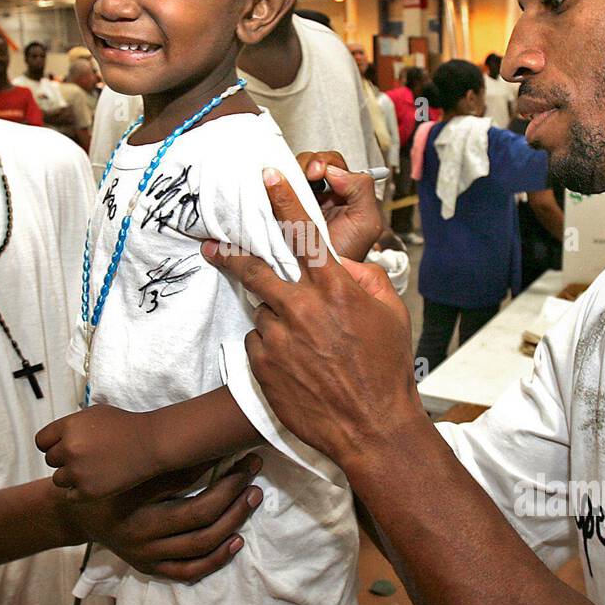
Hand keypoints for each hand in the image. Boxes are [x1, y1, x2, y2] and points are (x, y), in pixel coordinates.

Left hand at [37, 404, 161, 499]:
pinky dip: (80, 491)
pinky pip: (70, 495)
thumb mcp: (95, 413)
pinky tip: (95, 481)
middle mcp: (69, 448)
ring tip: (93, 469)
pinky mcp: (87, 491)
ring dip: (71, 476)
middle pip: (50, 460)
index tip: (64, 447)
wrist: (151, 444)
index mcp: (68, 427)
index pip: (41, 441)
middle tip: (86, 457)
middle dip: (65, 459)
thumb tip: (56, 436)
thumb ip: (72, 424)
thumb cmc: (126, 426)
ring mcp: (77, 471)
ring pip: (58, 479)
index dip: (52, 444)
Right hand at [67, 454, 263, 582]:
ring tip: (251, 500)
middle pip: (200, 521)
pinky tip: (235, 540)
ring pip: (200, 547)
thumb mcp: (127, 466)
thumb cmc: (104, 479)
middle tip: (252, 473)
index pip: (191, 494)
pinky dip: (215, 558)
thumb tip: (211, 445)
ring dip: (232, 524)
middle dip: (234, 497)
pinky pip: (188, 571)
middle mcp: (140, 535)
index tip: (243, 458)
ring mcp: (145, 556)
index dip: (223, 477)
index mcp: (134, 504)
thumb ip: (164, 460)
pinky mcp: (148, 568)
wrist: (76, 513)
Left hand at [202, 167, 425, 469]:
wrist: (371, 427)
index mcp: (334, 287)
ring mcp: (278, 337)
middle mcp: (300, 307)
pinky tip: (296, 366)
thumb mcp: (391, 313)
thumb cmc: (386, 369)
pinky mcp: (262, 365)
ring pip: (264, 312)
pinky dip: (272, 347)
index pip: (303, 233)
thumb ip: (365, 279)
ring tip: (304, 347)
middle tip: (213, 247)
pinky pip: (259, 343)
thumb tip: (344, 265)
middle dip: (231, 254)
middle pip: (255, 268)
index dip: (283, 200)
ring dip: (277, 319)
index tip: (265, 177)